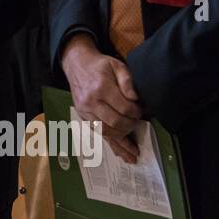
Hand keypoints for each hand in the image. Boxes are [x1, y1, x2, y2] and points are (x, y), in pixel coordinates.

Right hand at [60, 34, 141, 163]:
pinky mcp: (83, 117)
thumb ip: (127, 80)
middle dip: (130, 126)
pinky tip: (123, 153)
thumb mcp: (116, 65)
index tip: (141, 111)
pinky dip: (112, 144)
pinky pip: (99, 134)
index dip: (136, 112)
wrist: (77, 65)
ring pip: (106, 132)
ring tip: (134, 148)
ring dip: (122, 139)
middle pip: (115, 122)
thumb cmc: (100, 65)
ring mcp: (85, 111)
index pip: (123, 107)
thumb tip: (135, 99)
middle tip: (138, 123)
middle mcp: (91, 102)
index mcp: (101, 87)